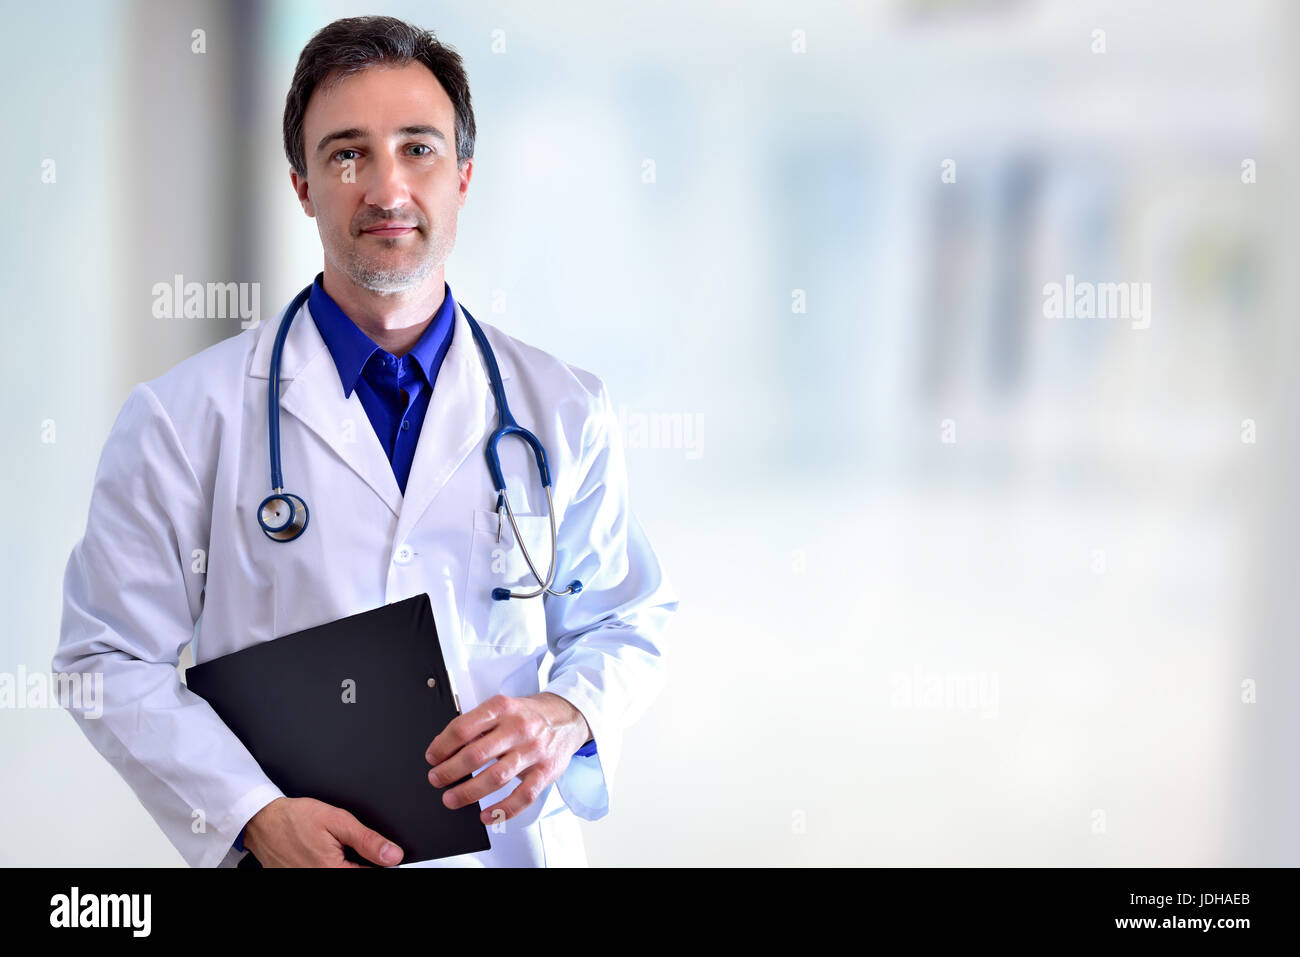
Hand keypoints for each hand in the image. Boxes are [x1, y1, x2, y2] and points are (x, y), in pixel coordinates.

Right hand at [242, 796, 403, 867]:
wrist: (263, 821)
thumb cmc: (295, 818)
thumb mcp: (337, 821)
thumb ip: (367, 840)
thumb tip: (393, 855)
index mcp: (333, 870)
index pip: (371, 874)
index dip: (380, 862)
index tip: (378, 853)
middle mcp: (320, 880)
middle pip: (356, 874)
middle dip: (358, 861)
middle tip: (344, 846)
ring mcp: (308, 882)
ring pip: (341, 874)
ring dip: (344, 863)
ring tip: (331, 849)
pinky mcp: (300, 880)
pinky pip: (324, 875)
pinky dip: (330, 865)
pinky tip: (322, 855)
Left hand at [426, 692, 591, 825]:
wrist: (567, 717)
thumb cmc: (526, 715)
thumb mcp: (503, 708)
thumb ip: (478, 724)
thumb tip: (444, 748)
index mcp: (502, 708)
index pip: (464, 727)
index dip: (443, 745)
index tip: (432, 757)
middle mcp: (518, 728)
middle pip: (476, 755)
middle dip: (449, 771)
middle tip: (436, 780)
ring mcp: (533, 751)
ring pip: (496, 777)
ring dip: (469, 792)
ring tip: (451, 799)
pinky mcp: (545, 772)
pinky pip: (523, 797)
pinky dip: (502, 810)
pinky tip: (486, 816)